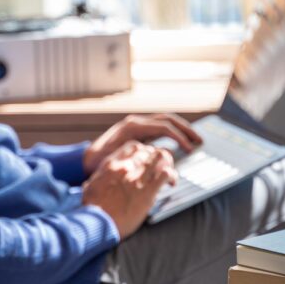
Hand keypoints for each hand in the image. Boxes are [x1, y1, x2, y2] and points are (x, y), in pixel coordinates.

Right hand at [82, 141, 176, 238]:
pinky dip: (172, 176)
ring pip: (161, 156)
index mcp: (112, 164)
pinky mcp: (147, 191)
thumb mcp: (90, 187)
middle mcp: (126, 167)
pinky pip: (166, 174)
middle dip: (158, 158)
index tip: (147, 160)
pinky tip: (171, 184)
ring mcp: (137, 178)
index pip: (134, 146)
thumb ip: (96, 181)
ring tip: (169, 175)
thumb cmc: (92, 208)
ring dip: (168, 164)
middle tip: (161, 168)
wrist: (96, 222)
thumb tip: (89, 183)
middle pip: (150, 150)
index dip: (144, 151)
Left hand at [83, 113, 201, 174]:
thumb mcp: (119, 161)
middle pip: (168, 119)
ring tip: (194, 141)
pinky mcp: (138, 131)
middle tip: (199, 141)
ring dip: (181, 129)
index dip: (180, 137)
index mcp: (133, 127)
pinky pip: (159, 128)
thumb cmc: (100, 164)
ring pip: (165, 121)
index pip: (164, 127)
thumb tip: (161, 164)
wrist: (85, 160)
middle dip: (186, 129)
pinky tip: (180, 143)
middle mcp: (136, 122)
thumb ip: (140, 160)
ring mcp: (137, 125)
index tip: (190, 149)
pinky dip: (172, 133)